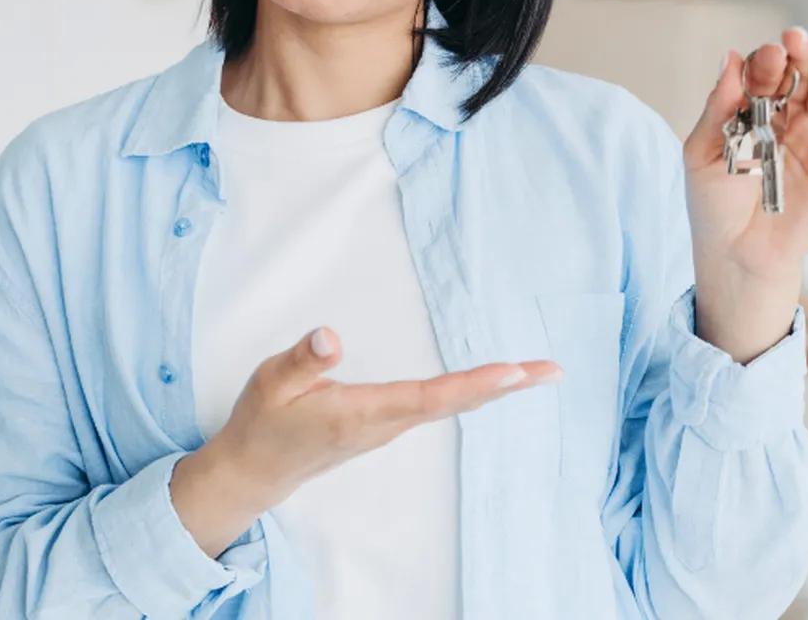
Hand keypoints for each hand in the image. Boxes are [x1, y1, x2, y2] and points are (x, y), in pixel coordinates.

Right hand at [170, 326, 560, 557]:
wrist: (255, 471)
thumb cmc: (262, 423)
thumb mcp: (269, 383)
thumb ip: (301, 361)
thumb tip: (331, 337)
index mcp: (360, 414)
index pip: (427, 397)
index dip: (472, 385)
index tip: (512, 373)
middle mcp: (383, 424)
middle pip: (454, 403)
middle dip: (504, 386)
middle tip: (552, 371)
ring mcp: (387, 427)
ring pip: (450, 406)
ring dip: (494, 389)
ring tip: (536, 372)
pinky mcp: (385, 424)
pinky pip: (438, 406)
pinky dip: (470, 392)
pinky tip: (492, 383)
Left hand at [682, 19, 807, 361]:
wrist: (736, 253)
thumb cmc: (714, 203)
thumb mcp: (703, 152)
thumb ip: (718, 109)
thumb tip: (729, 58)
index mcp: (752, 111)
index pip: (763, 75)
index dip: (765, 62)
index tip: (766, 53)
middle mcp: (787, 119)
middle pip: (799, 76)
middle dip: (799, 54)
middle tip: (795, 36)